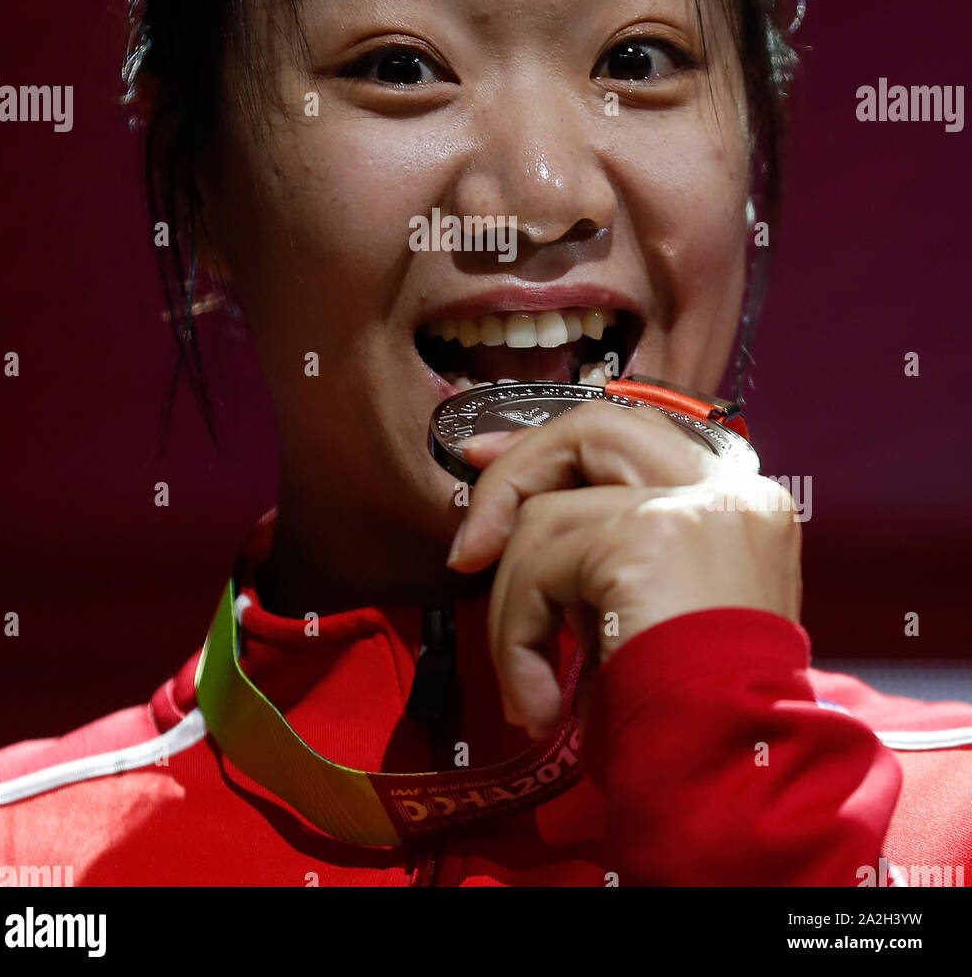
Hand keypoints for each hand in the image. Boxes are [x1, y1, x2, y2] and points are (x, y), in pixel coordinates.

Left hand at [446, 402, 801, 737]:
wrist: (743, 782)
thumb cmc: (701, 724)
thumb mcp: (662, 616)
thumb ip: (609, 559)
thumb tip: (512, 530)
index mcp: (742, 504)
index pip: (636, 433)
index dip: (554, 443)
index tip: (487, 460)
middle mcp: (727, 489)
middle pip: (592, 428)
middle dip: (513, 478)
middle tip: (467, 549)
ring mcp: (688, 506)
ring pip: (547, 515)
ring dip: (513, 608)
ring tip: (529, 686)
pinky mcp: (643, 538)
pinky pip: (536, 567)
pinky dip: (517, 636)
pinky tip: (537, 700)